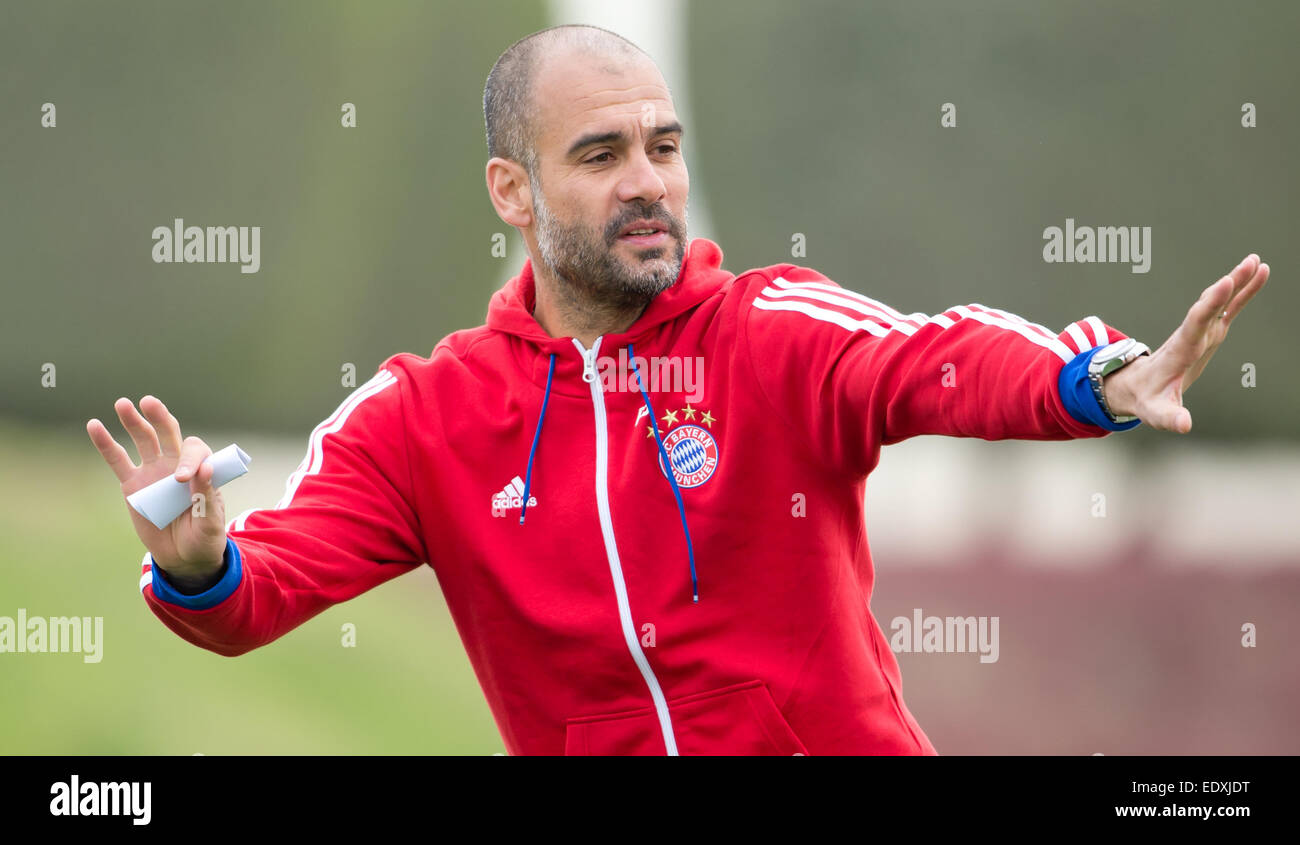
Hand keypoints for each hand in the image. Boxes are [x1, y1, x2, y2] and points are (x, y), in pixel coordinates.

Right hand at [87, 396, 227, 587]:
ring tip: (122, 404)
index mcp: (202, 470)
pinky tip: (94, 425)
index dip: (190, 460)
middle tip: (148, 402)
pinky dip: (106, 443)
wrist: (184, 557)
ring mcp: (153, 472)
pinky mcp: (132, 484)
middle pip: (169, 433)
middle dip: (160, 417)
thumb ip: (208, 495)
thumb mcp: (211, 521)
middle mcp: (177, 465)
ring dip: (134, 421)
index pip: (195, 452)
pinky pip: (117, 460)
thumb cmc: (204, 537)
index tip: (182, 480)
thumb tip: (205, 466)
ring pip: (143, 440)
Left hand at [1103, 254, 1269, 432]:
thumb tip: (1184, 426)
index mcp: (1180, 351)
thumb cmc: (1148, 398)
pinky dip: (1242, 293)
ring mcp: (1201, 332)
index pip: (1195, 324)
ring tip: (1256, 261)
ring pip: (1220, 303)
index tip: (1223, 284)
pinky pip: (1228, 309)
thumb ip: (1169, 417)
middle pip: (1210, 308)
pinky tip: (1258, 274)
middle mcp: (1191, 336)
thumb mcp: (1157, 412)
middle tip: (1247, 265)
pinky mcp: (1209, 333)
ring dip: (1238, 283)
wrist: (1137, 386)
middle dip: (1227, 288)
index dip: (1209, 305)